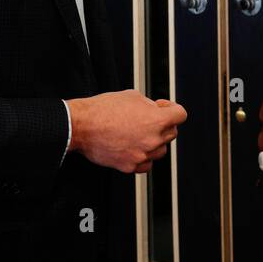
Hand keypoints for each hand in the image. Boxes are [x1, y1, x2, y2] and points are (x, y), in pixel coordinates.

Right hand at [66, 90, 185, 173]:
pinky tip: (134, 148)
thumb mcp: (132, 96)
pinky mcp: (130, 166)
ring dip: (154, 142)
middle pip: (172, 133)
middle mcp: (153, 139)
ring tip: (139, 134)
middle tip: (148, 120)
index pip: (181, 115)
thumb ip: (149, 104)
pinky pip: (146, 164)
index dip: (172, 109)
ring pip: (161, 150)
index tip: (163, 108)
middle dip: (163, 124)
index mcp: (156, 120)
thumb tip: (155, 109)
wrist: (81, 126)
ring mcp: (142, 154)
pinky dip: (143, 157)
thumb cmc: (102, 110)